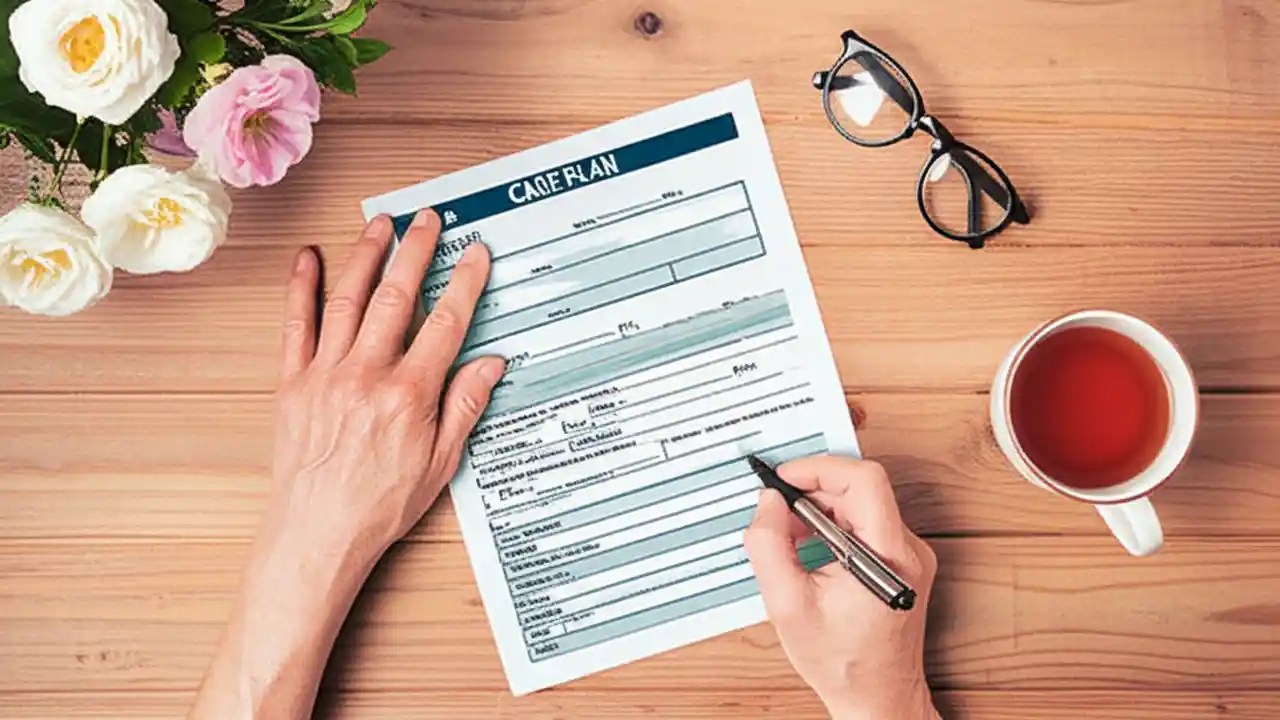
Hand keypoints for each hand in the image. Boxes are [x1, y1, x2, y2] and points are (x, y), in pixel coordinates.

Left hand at [191, 210, 501, 718]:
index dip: (464, 283)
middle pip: (396, 298)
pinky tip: (308, 258)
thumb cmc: (378, 505)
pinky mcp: (293, 382)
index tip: (475, 254)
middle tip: (429, 221)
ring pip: (348, 299)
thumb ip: (464, 406)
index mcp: (409, 395)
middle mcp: (366, 376)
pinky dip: (301, 287)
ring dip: (366, 256)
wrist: (317, 535)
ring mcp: (326, 374)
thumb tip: (491, 364)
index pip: (446, 323)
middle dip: (416, 252)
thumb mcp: (441, 463)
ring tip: (380, 225)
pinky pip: (296, 325)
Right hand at [744, 456, 939, 719]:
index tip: (785, 478)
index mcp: (889, 557)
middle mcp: (908, 551)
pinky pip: (867, 523)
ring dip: (822, 508)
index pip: (864, 480)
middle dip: (814, 490)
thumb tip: (768, 504)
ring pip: (863, 504)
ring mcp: (910, 556)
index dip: (819, 469)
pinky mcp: (904, 563)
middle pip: (862, 488)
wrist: (878, 699)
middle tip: (779, 508)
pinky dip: (834, 525)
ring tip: (791, 533)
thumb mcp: (787, 605)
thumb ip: (769, 546)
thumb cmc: (842, 664)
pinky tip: (810, 547)